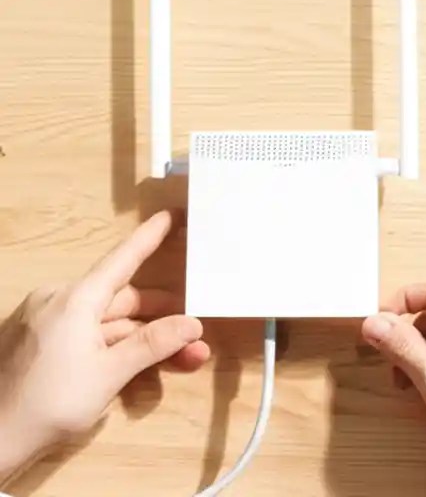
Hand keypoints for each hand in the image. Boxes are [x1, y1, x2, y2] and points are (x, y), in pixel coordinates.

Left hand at [0, 212, 210, 477]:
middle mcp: (57, 302)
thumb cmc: (49, 402)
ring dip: (142, 340)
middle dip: (160, 320)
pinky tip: (136, 367)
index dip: (149, 238)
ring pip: (106, 324)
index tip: (170, 216)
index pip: (122, 260)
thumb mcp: (110, 374)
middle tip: (194, 338)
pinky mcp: (38, 345)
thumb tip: (192, 324)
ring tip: (177, 361)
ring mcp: (45, 324)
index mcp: (74, 300)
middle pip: (121, 301)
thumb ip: (153, 344)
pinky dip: (115, 347)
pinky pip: (86, 336)